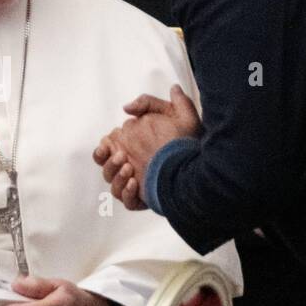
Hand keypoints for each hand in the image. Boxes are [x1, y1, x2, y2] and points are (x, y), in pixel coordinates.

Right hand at [93, 84, 202, 210]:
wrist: (203, 162)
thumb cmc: (189, 139)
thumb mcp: (174, 114)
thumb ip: (149, 103)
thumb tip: (127, 107)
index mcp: (131, 148)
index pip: (106, 150)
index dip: (103, 149)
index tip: (107, 146)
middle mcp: (130, 166)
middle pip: (107, 169)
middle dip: (110, 163)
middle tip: (123, 156)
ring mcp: (136, 184)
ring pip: (113, 186)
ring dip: (116, 177)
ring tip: (130, 169)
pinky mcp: (144, 199)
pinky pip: (128, 202)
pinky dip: (126, 194)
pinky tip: (134, 183)